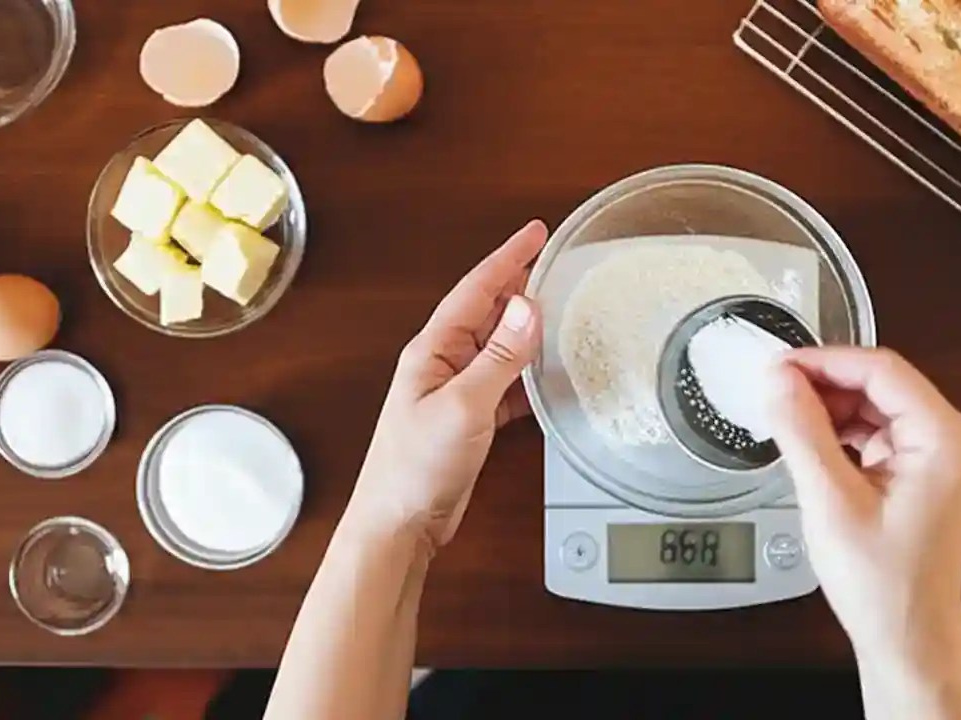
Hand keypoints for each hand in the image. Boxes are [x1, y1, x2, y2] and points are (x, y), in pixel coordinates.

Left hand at [348, 220, 546, 545]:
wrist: (399, 525)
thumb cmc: (416, 467)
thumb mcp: (463, 407)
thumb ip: (499, 358)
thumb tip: (527, 306)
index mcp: (434, 350)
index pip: (476, 289)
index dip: (507, 258)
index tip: (536, 232)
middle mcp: (444, 364)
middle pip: (488, 313)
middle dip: (519, 285)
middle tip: (556, 264)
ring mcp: (457, 392)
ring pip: (499, 348)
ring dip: (527, 330)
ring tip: (561, 311)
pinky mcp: (470, 421)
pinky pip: (505, 385)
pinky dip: (529, 376)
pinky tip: (550, 376)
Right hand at [766, 347, 960, 660]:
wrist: (907, 636)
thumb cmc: (882, 583)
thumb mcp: (830, 501)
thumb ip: (802, 431)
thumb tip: (778, 379)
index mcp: (944, 438)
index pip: (881, 369)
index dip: (824, 361)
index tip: (778, 367)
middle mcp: (950, 439)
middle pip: (879, 383)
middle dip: (824, 384)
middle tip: (774, 393)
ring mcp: (936, 455)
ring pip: (874, 405)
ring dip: (829, 408)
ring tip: (785, 421)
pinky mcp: (919, 470)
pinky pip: (875, 431)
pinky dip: (839, 432)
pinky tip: (809, 444)